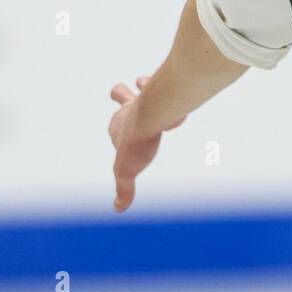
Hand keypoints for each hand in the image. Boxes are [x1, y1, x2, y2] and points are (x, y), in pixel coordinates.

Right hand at [108, 75, 182, 211]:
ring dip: (144, 85)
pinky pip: (161, 82)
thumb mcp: (126, 171)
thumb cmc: (138, 140)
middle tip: (122, 99)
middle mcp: (130, 109)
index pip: (116, 130)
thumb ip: (123, 189)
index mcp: (118, 125)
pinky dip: (163, 84)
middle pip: (122, 100)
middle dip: (123, 102)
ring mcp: (146, 98)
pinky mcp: (162, 91)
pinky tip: (174, 91)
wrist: (154, 115)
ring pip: (140, 85)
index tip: (129, 148)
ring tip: (144, 83)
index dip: (120, 137)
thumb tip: (118, 208)